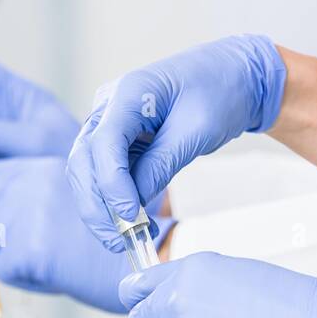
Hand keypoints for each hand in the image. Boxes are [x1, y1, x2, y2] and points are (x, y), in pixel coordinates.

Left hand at [0, 157, 130, 312]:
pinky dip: (21, 279)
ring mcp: (26, 214)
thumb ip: (34, 201)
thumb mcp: (76, 202)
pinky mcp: (27, 249)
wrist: (144, 262)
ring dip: (0, 255)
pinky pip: (3, 270)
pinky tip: (53, 275)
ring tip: (39, 264)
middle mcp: (31, 182)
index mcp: (43, 166)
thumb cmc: (118, 238)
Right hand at [66, 35, 286, 251]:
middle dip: (96, 205)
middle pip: (83, 160)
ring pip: (87, 172)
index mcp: (128, 93)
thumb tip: (135, 207)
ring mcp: (110, 123)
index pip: (103, 143)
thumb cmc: (220, 93)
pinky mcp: (119, 141)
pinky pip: (105, 175)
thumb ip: (162, 165)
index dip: (111, 184)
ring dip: (100, 209)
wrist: (233, 76)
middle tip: (118, 241)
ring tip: (124, 240)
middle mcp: (109, 107)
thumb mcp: (196, 131)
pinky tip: (134, 224)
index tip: (130, 217)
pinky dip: (114, 202)